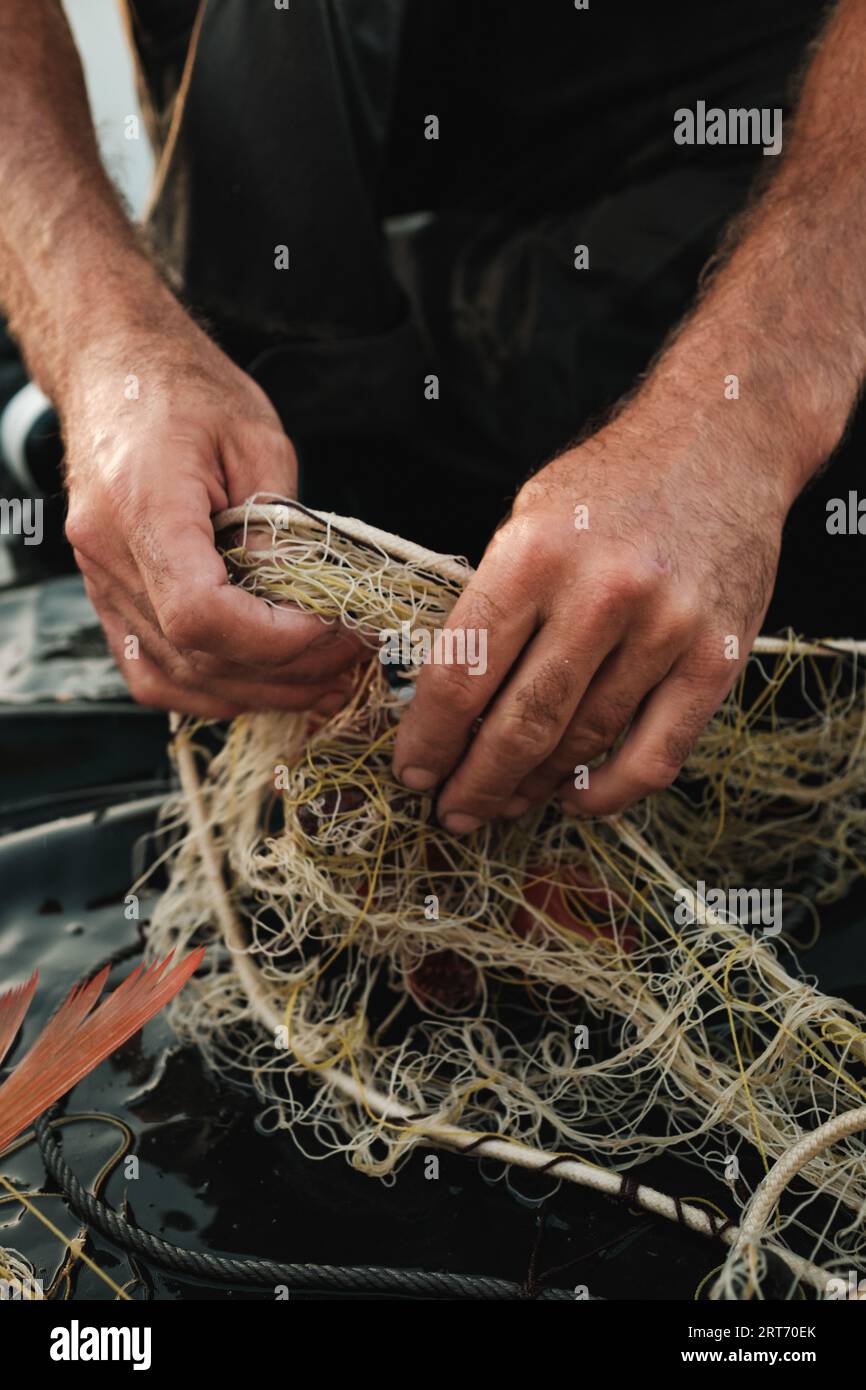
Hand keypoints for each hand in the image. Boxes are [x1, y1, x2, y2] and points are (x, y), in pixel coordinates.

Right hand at [63, 311, 361, 717]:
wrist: (115, 369)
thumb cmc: (187, 391)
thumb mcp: (257, 442)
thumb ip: (280, 528)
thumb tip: (308, 604)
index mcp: (142, 503)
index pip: (201, 612)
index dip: (276, 638)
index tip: (334, 626)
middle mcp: (107, 552)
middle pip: (196, 655)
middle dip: (287, 671)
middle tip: (354, 660)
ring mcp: (98, 581)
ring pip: (176, 678)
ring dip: (258, 692)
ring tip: (326, 683)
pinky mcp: (105, 597)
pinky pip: (152, 672)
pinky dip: (212, 690)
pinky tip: (266, 682)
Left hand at [393, 404, 790, 825]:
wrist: (722, 441)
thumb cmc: (610, 485)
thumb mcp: (529, 517)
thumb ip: (495, 602)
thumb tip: (450, 701)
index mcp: (534, 553)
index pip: (462, 672)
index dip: (429, 736)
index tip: (412, 771)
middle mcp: (601, 593)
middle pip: (521, 723)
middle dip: (475, 782)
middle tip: (451, 811)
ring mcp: (666, 628)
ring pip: (583, 744)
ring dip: (535, 789)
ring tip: (505, 804)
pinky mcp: (717, 656)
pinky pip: (656, 755)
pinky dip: (609, 793)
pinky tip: (575, 800)